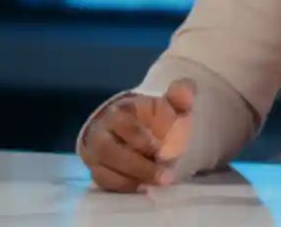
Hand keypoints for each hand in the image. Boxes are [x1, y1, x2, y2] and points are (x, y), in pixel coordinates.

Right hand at [78, 79, 194, 192]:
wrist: (136, 131)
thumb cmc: (154, 118)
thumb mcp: (170, 104)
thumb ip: (181, 95)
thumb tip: (186, 91)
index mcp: (118, 111)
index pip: (120, 122)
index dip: (138, 137)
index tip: (159, 147)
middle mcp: (100, 132)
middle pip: (107, 150)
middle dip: (138, 166)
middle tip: (166, 177)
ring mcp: (94, 155)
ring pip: (103, 171)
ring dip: (132, 180)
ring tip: (157, 184)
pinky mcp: (97, 172)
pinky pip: (104, 185)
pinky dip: (125, 189)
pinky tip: (145, 188)